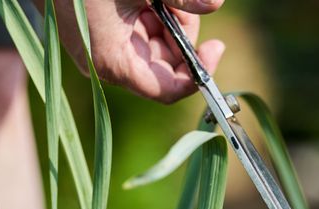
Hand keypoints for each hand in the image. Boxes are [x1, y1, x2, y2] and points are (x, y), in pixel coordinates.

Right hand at [53, 0, 224, 102]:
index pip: (168, 90)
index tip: (216, 48)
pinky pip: (140, 33)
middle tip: (180, 5)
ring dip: (167, 21)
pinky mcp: (103, 35)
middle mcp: (108, 65)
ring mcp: (104, 50)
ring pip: (156, 48)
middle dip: (182, 37)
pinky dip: (152, 15)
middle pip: (166, 66)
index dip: (198, 73)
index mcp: (113, 64)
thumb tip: (215, 2)